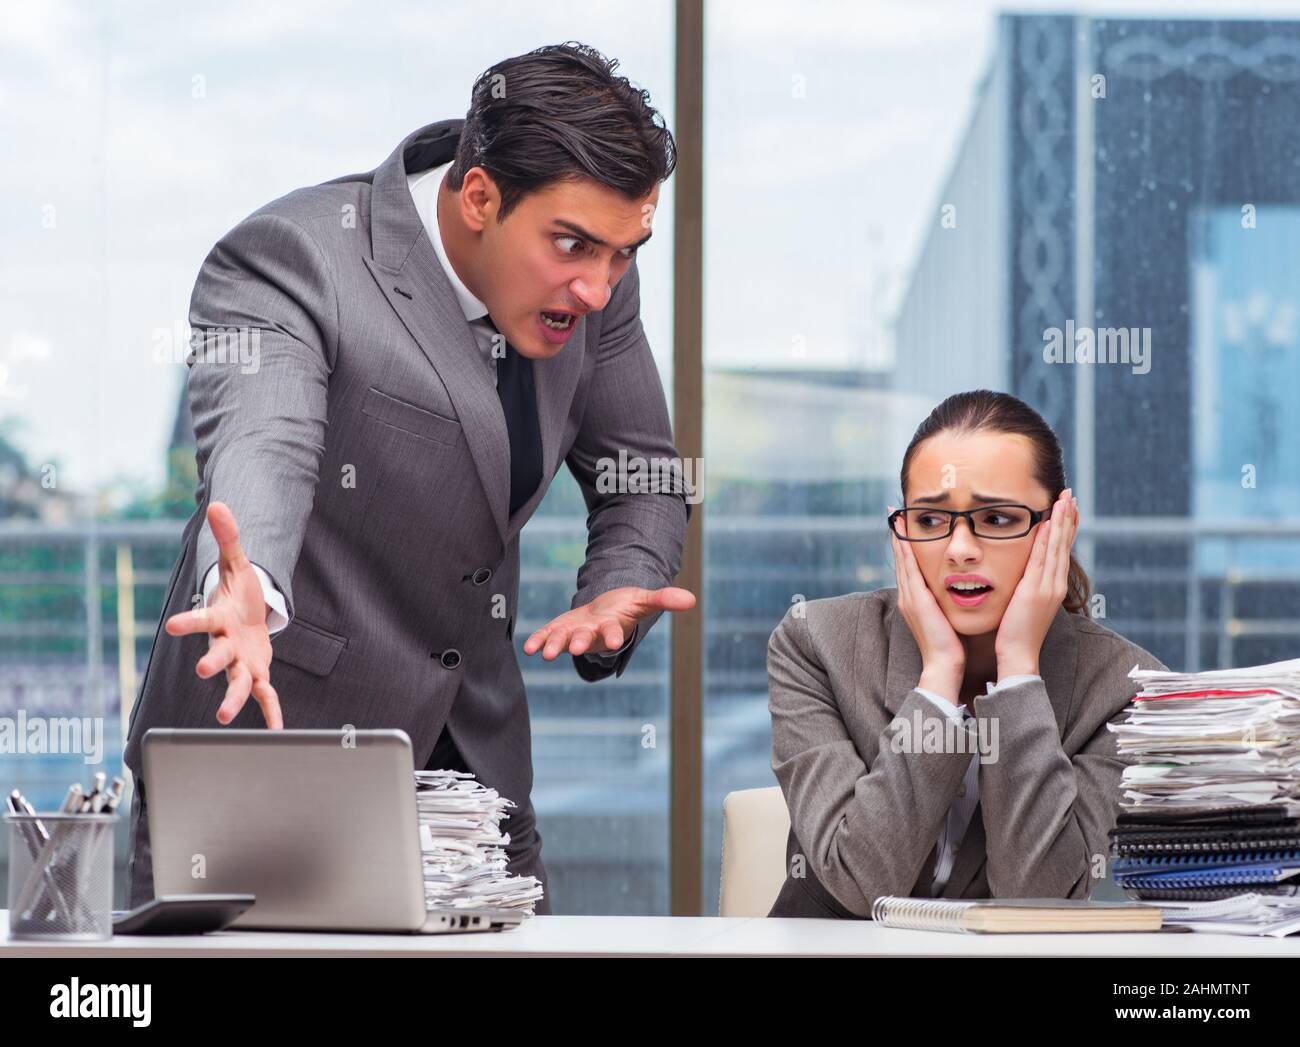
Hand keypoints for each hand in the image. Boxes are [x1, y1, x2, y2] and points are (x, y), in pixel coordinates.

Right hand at [164, 501, 282, 728]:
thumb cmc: (241, 593)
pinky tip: (278, 728)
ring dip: (232, 697)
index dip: (188, 622)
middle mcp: (226, 644)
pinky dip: (272, 710)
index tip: (172, 626)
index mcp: (220, 618)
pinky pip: (265, 694)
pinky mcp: (259, 672)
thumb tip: (221, 503)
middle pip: (217, 654)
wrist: (249, 618)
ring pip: (236, 681)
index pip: (202, 618)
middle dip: (211, 661)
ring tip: (225, 716)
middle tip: (201, 670)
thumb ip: (230, 538)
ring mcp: (242, 661)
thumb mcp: (239, 564)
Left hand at [523, 585, 695, 660]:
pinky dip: (539, 641)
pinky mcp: (560, 629)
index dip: (614, 636)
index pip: (615, 632)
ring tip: (547, 655)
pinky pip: (547, 636)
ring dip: (555, 646)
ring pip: (565, 641)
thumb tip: (692, 599)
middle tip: (573, 650)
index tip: (614, 642)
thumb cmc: (625, 607)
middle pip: (587, 640)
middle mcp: (593, 634)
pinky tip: (529, 647)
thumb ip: (664, 599)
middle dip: (580, 643)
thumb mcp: (644, 599)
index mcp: (613, 627)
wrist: (605, 612)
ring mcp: (575, 633)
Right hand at [889, 506, 965, 696]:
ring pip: (902, 561)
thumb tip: (956, 592)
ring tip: (897, 518)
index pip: (909, 568)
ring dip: (899, 539)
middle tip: (895, 515)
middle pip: (901, 560)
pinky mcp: (915, 599)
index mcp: (915, 601)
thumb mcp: (946, 619)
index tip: (904, 529)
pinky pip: (909, 569)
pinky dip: (905, 551)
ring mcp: (909, 598)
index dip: (905, 548)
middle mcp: (908, 597)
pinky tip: (905, 536)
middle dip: (898, 538)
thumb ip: (946, 604)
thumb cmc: (951, 646)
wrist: (944, 664)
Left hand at [994, 488, 1078, 676]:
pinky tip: (1048, 523)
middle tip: (1070, 494)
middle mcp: (1055, 584)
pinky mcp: (1036, 591)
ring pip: (1057, 548)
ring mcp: (1048, 587)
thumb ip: (1026, 585)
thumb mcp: (1024, 603)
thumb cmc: (1016, 632)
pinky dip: (1047, 540)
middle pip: (1064, 544)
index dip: (1066, 528)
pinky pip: (1042, 560)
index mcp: (1052, 586)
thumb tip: (1022, 572)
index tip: (1068, 507)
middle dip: (1068, 518)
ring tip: (1065, 499)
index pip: (1061, 550)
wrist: (1017, 655)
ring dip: (1061, 522)